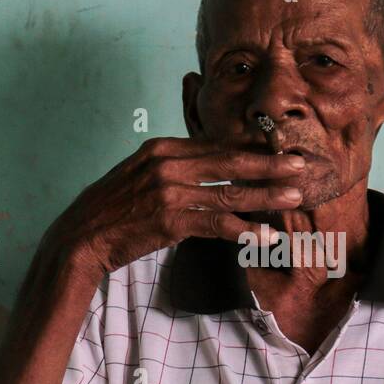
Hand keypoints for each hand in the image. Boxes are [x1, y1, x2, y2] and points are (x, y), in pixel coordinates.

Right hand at [40, 136, 306, 278]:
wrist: (82, 237)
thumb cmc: (113, 210)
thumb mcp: (141, 176)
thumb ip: (174, 168)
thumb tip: (209, 170)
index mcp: (162, 148)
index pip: (216, 147)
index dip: (251, 149)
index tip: (279, 150)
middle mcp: (167, 164)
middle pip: (230, 163)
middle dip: (269, 164)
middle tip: (301, 166)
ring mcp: (168, 193)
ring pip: (229, 193)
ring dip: (266, 196)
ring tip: (294, 197)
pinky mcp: (169, 221)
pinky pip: (216, 224)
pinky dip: (243, 231)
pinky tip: (265, 236)